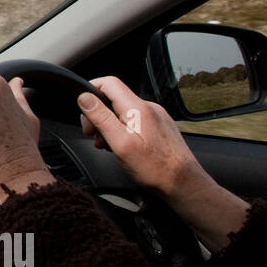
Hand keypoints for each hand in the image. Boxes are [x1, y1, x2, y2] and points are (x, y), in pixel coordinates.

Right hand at [79, 76, 247, 250]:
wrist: (183, 184)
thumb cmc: (155, 169)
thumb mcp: (120, 144)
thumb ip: (101, 118)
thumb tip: (84, 98)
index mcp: (138, 108)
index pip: (109, 82)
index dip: (90, 91)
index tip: (83, 110)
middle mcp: (149, 107)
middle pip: (113, 98)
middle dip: (98, 114)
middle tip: (94, 136)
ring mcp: (155, 116)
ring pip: (122, 110)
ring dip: (109, 125)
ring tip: (108, 145)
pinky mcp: (159, 126)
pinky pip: (133, 120)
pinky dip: (122, 130)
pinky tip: (122, 147)